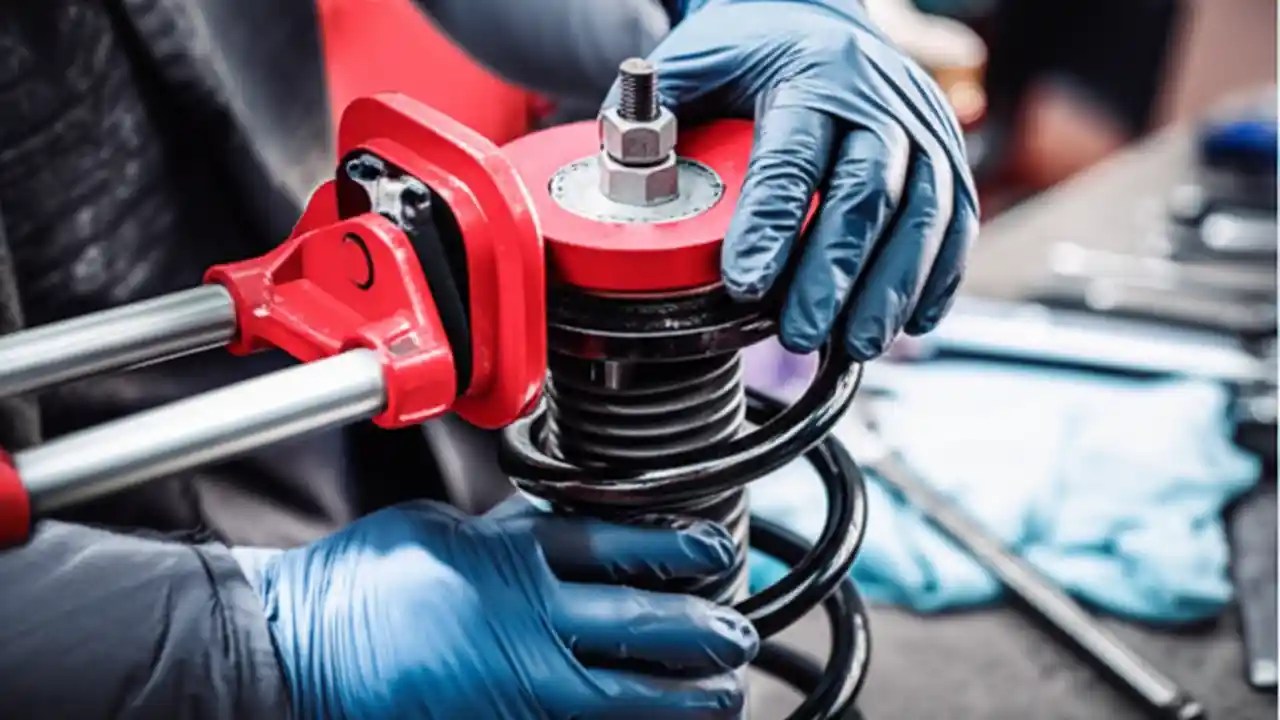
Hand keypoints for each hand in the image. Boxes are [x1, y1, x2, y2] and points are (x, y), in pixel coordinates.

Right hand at [234, 497, 755, 719]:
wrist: (294, 648)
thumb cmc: (361, 585)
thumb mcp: (444, 531)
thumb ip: (512, 535)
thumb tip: (565, 535)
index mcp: (511, 559)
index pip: (618, 547)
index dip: (676, 548)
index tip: (712, 550)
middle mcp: (524, 623)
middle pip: (639, 623)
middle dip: (701, 630)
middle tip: (738, 633)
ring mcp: (516, 687)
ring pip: (624, 695)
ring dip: (683, 696)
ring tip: (723, 695)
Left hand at [619, 0, 979, 359]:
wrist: (819, 16)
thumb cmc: (753, 49)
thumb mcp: (695, 62)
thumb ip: (655, 116)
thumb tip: (627, 173)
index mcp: (813, 75)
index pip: (792, 159)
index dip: (769, 226)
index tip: (743, 283)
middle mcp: (880, 101)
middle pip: (867, 194)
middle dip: (834, 273)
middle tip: (799, 331)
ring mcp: (924, 130)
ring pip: (926, 215)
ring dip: (892, 288)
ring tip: (856, 344)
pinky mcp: (948, 160)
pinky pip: (958, 224)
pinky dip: (937, 278)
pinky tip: (909, 324)